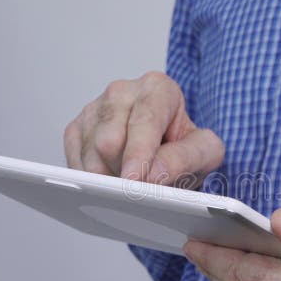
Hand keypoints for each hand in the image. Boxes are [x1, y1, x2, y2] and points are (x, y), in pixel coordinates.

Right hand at [64, 71, 223, 185]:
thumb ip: (184, 159)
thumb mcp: (205, 153)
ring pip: (90, 154)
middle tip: (141, 191)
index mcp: (157, 88)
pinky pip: (76, 162)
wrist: (171, 152)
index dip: (138, 154)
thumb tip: (153, 171)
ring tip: (132, 182)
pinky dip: (93, 180)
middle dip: (123, 172)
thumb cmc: (187, 148)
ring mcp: (95, 110)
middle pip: (109, 140)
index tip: (134, 182)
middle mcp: (122, 92)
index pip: (144, 121)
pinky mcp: (76, 130)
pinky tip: (113, 179)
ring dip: (109, 179)